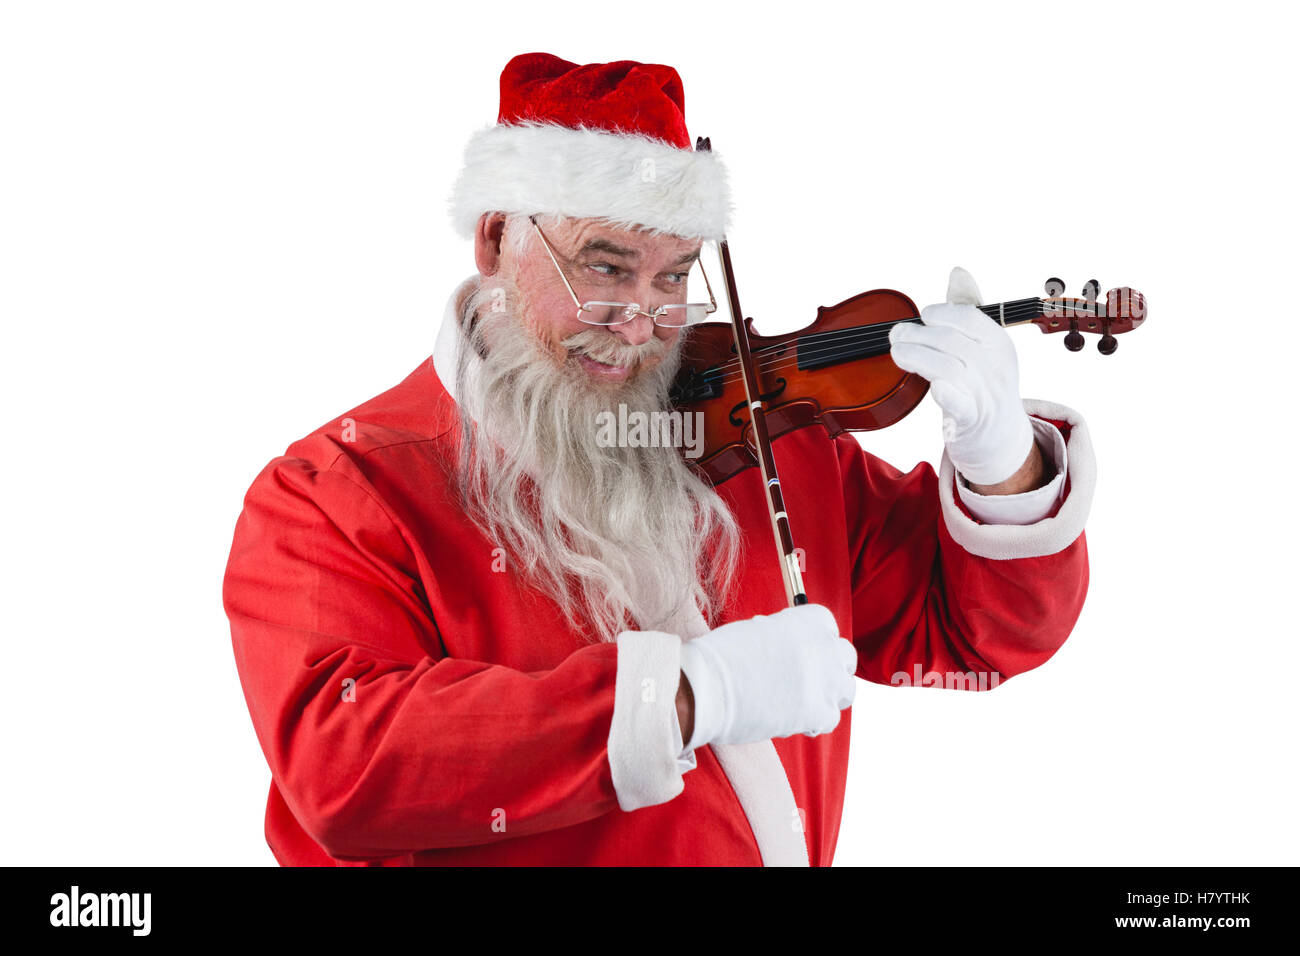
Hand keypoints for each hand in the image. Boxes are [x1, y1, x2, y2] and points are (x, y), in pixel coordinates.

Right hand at [678, 604, 856, 747]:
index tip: (802, 653)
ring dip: (828, 696)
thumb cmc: (722, 656)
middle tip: (808, 679)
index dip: (815, 642)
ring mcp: (825, 680)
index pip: (827, 627)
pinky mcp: (819, 712)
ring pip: (846, 690)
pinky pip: (830, 718)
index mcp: (807, 619)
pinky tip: (792, 718)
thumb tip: (790, 650)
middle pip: (845, 657)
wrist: (708, 686)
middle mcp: (823, 646)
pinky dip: (814, 721)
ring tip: (801, 701)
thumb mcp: (757, 630)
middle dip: (830, 668)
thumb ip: (784, 636)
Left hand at [888, 267, 1034, 486]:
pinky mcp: (971, 420)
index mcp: (999, 343)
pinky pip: (959, 404)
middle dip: (917, 335)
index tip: (922, 316)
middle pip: (951, 341)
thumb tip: (957, 272)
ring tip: (896, 353)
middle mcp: (996, 366)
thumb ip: (967, 310)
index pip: (969, 317)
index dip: (940, 312)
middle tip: (894, 335)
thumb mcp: (983, 346)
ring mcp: (985, 394)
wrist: (1001, 439)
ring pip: (947, 368)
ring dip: (915, 357)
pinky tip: (933, 386)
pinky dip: (945, 393)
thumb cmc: (983, 385)